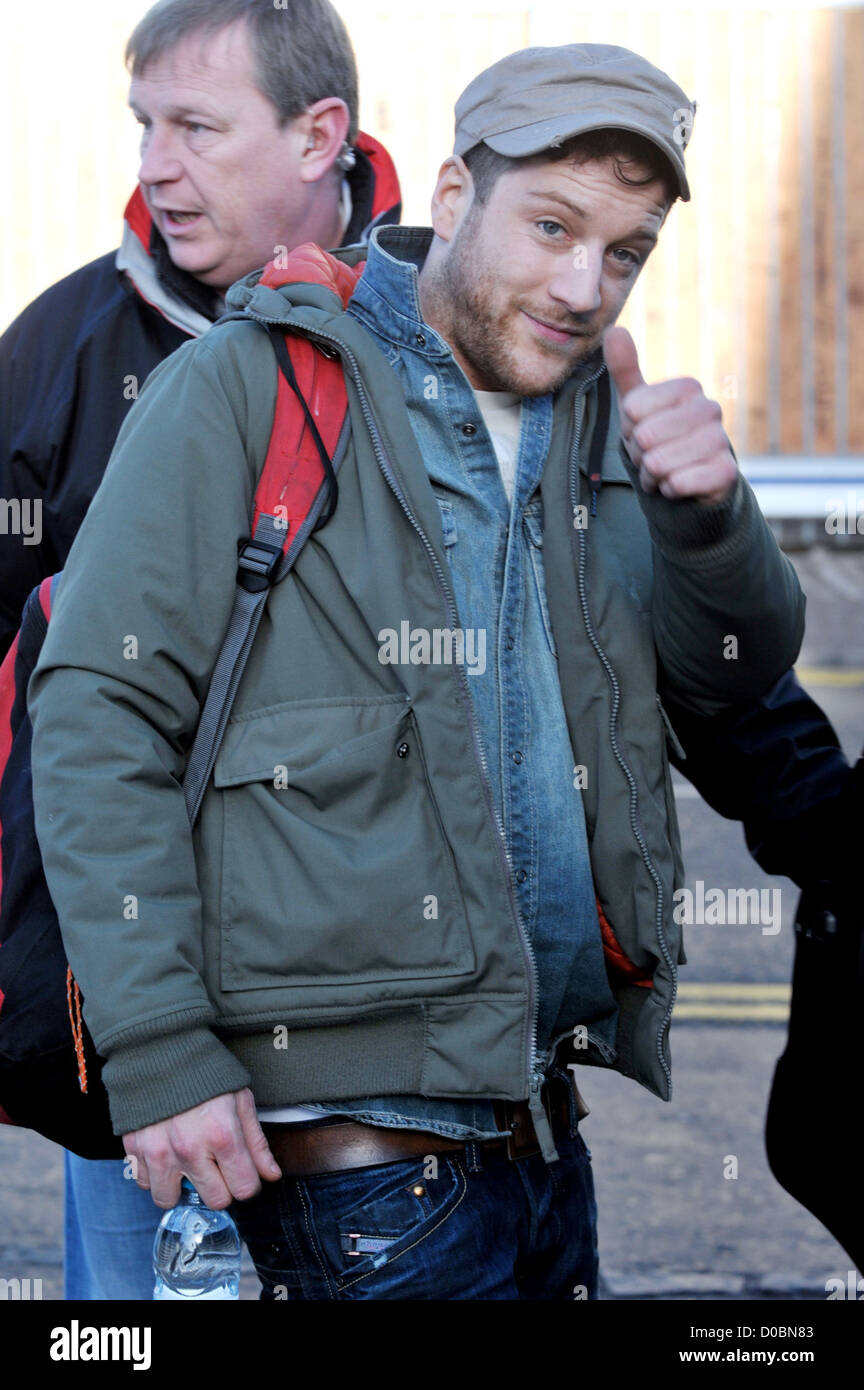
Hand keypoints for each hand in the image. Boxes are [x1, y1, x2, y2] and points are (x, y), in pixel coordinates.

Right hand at [123, 1087, 281, 1209]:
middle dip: (220, 1186)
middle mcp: (190, 1149)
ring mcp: (159, 1151)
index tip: (242, 1171)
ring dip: (181, 1187)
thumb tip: (271, 1175)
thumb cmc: (205, 1072)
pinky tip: (165, 1153)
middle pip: (214, 1200)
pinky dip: (154, 1174)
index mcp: (222, 1135)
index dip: (247, 1182)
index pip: (244, 1189)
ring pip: (172, 1200)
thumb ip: (256, 1142)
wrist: (161, 1048)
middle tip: (216, 1165)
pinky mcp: (134, 1148)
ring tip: (187, 1164)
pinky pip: (144, 1183)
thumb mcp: (240, 1099)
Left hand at [603, 326, 737, 503]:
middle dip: (639, 454)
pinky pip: (678, 483)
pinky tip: (678, 486)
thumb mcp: (637, 405)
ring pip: (660, 462)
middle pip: (646, 436)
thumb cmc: (660, 439)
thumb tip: (614, 329)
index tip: (641, 430)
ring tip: (664, 471)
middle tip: (652, 455)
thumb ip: (625, 369)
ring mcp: (721, 441)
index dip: (630, 427)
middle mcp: (710, 410)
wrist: (690, 483)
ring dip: (652, 475)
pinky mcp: (726, 473)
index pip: (634, 408)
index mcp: (689, 388)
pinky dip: (669, 490)